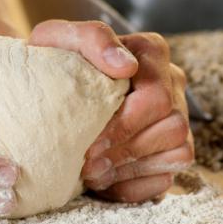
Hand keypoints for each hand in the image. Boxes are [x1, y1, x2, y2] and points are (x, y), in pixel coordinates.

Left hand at [29, 20, 193, 202]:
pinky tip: (104, 180)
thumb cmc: (54, 62)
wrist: (46, 88)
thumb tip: (126, 66)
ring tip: (92, 173)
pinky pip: (166, 177)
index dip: (126, 123)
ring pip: (177, 151)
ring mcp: (176, 119)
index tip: (91, 139)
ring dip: (130, 168)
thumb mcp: (57, 38)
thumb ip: (92, 38)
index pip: (156, 94)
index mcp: (151, 53)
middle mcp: (172, 84)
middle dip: (126, 148)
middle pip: (171, 125)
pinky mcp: (170, 151)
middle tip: (86, 164)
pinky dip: (134, 185)